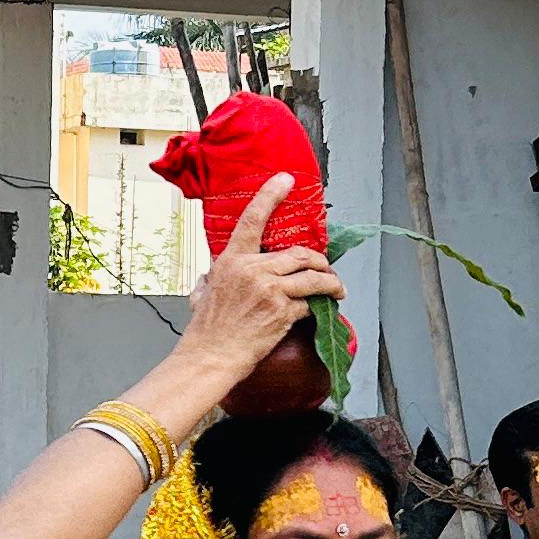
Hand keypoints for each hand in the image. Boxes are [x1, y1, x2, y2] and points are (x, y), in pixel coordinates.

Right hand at [165, 179, 343, 392]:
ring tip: (336, 288)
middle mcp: (253, 270)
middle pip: (299, 253)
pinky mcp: (283, 311)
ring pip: (312, 276)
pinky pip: (311, 302)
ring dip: (330, 282)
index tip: (285, 181)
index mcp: (231, 261)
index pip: (253, 220)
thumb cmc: (206, 330)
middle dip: (319, 260)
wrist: (211, 357)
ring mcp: (270, 290)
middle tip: (325, 268)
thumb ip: (212, 277)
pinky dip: (319, 306)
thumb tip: (213, 274)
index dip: (271, 196)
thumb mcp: (201, 293)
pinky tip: (323, 310)